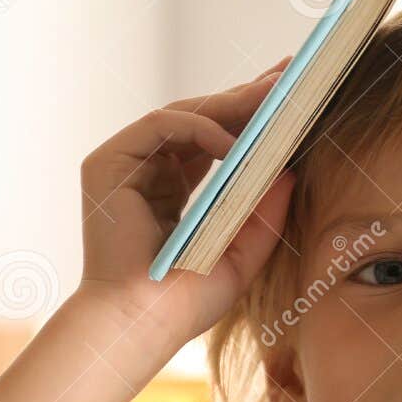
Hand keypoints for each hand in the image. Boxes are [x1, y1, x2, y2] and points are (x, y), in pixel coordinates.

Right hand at [76, 56, 296, 350]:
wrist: (142, 324)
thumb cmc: (186, 302)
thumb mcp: (243, 253)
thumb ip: (266, 213)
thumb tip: (292, 170)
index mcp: (175, 193)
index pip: (218, 142)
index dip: (252, 118)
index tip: (291, 98)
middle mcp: (148, 173)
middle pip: (203, 121)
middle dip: (247, 98)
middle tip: (289, 78)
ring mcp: (127, 166)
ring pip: (184, 115)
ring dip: (231, 105)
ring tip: (273, 102)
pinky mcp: (108, 164)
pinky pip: (161, 126)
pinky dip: (199, 127)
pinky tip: (233, 144)